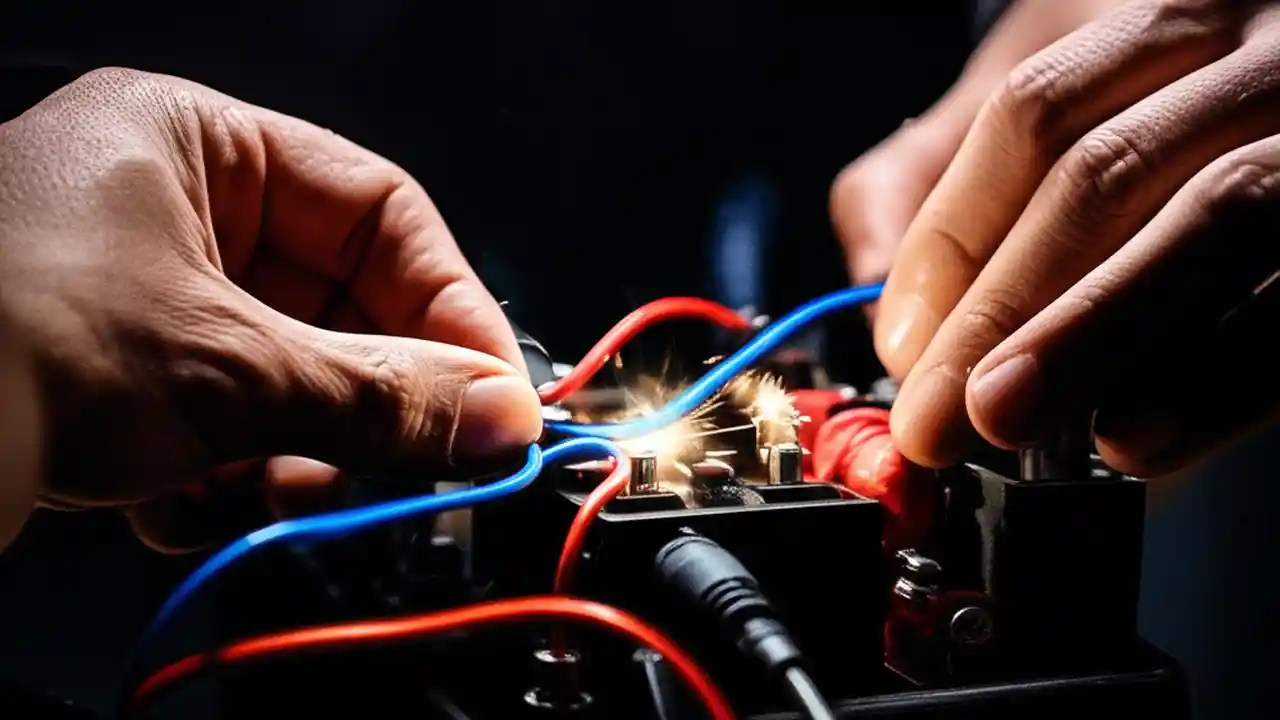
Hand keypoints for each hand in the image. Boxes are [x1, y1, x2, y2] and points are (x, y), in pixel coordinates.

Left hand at [0, 68, 541, 549]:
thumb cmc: (18, 343)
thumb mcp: (230, 369)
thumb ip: (382, 397)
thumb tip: (504, 421)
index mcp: (196, 143)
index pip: (378, 211)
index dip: (450, 304)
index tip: (495, 394)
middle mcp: (171, 207)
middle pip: (334, 303)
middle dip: (367, 399)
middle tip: (417, 466)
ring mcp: (137, 294)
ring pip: (283, 374)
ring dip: (294, 452)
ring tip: (271, 495)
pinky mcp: (109, 374)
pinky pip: (219, 417)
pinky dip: (221, 474)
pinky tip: (179, 503)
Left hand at [865, 0, 1279, 475]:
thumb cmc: (1142, 106)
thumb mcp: (1033, 100)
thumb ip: (930, 177)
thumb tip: (876, 303)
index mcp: (1156, 16)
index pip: (1036, 115)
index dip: (956, 235)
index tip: (902, 345)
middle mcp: (1254, 55)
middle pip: (1111, 171)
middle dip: (1008, 308)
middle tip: (938, 415)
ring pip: (1218, 222)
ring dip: (1096, 338)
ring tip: (1012, 425)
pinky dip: (1213, 380)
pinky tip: (1134, 439)